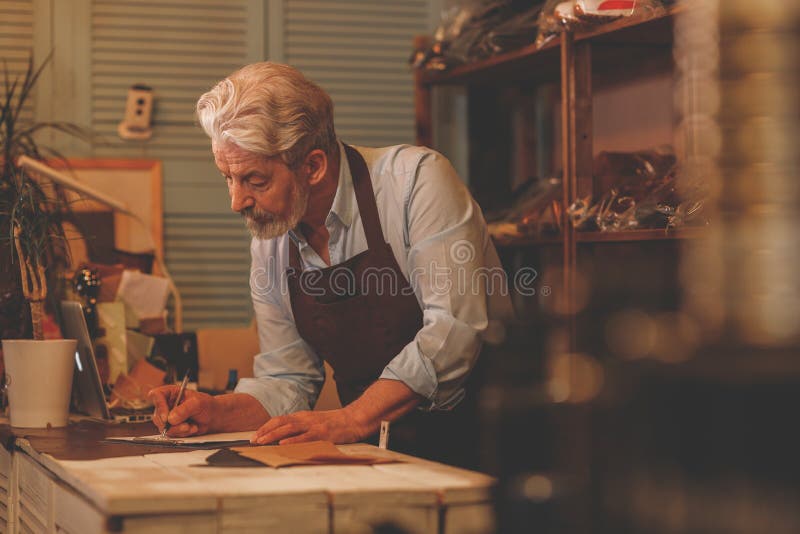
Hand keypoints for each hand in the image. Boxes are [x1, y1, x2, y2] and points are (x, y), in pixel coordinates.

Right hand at [148, 386, 216, 436]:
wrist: (212, 416)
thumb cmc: (206, 405)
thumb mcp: (198, 403)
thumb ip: (184, 409)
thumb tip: (171, 419)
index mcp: (171, 393)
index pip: (156, 395)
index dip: (159, 406)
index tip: (167, 417)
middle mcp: (166, 405)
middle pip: (157, 415)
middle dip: (171, 424)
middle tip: (185, 425)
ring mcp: (168, 417)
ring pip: (163, 427)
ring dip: (179, 429)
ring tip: (191, 426)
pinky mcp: (171, 427)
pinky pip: (171, 434)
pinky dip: (182, 433)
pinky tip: (192, 428)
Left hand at [251, 408, 366, 444]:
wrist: (355, 419)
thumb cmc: (336, 424)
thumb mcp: (315, 423)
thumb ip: (302, 429)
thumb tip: (285, 438)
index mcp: (302, 417)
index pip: (279, 420)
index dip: (266, 427)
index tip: (255, 436)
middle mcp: (305, 419)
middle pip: (280, 422)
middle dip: (264, 431)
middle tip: (253, 441)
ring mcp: (313, 425)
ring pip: (289, 428)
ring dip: (273, 435)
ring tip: (262, 441)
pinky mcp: (322, 433)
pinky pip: (305, 437)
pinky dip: (293, 440)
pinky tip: (284, 444)